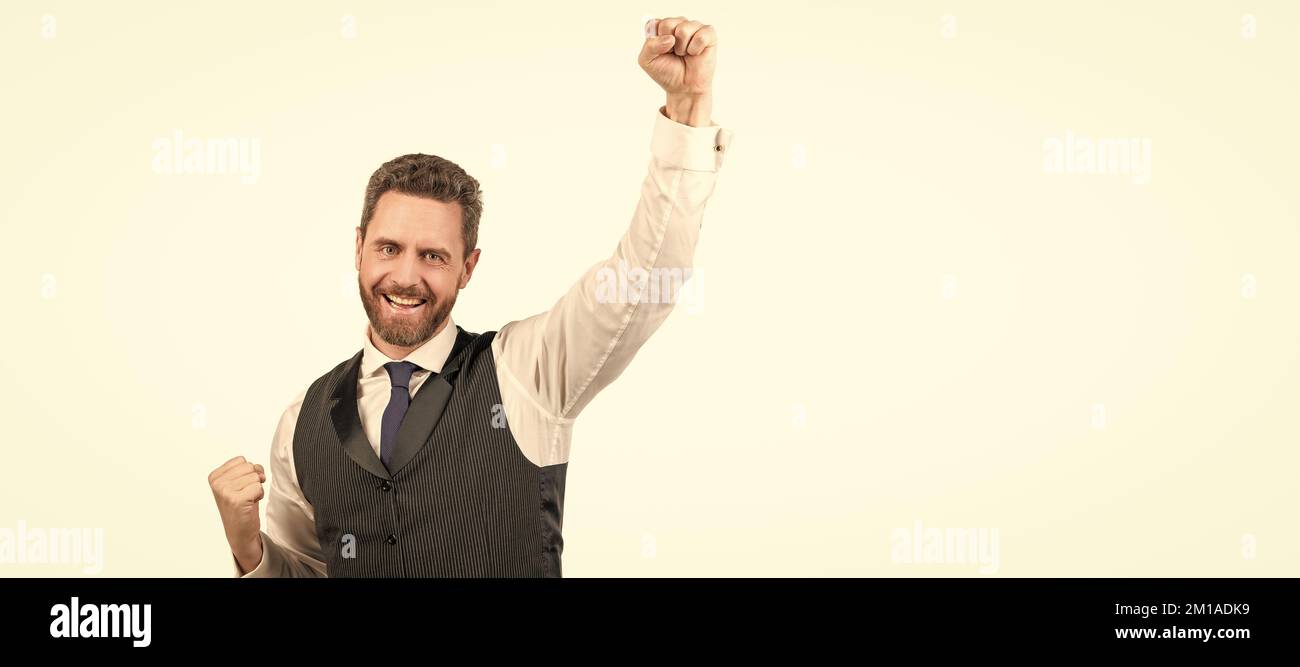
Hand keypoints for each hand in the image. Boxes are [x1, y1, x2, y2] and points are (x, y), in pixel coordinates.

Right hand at [208, 455, 265, 573]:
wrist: (240, 532)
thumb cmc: (242, 505)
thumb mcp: (239, 482)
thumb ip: (246, 469)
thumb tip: (258, 470)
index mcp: (214, 476)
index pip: (241, 460)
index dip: (248, 472)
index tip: (241, 486)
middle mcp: (217, 483)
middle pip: (250, 466)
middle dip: (254, 480)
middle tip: (246, 494)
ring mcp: (225, 491)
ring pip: (256, 476)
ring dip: (257, 488)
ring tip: (247, 499)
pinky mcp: (237, 500)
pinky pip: (259, 487)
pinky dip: (259, 495)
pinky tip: (251, 504)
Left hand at [638, 17, 717, 122]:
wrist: (684, 88)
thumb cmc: (667, 73)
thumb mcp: (647, 61)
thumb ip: (649, 46)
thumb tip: (670, 38)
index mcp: (662, 28)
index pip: (655, 23)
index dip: (656, 40)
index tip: (660, 51)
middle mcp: (678, 24)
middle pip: (668, 24)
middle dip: (669, 45)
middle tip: (674, 54)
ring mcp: (694, 27)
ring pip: (684, 29)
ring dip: (682, 48)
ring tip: (684, 54)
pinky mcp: (708, 34)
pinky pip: (701, 36)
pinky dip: (695, 49)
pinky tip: (695, 53)